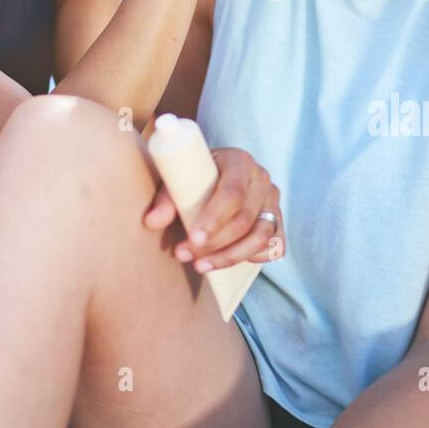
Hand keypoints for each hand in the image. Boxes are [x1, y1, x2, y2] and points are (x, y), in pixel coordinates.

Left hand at [143, 147, 284, 270]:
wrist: (212, 173)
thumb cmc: (193, 177)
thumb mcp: (177, 180)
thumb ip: (165, 200)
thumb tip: (151, 222)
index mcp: (239, 161)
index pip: (232, 193)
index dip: (214, 219)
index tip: (193, 239)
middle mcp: (261, 178)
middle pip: (244, 219)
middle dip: (215, 244)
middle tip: (184, 255)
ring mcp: (272, 200)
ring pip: (261, 236)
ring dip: (230, 257)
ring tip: (200, 266)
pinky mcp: (277, 220)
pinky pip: (275, 245)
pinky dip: (255, 257)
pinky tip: (229, 262)